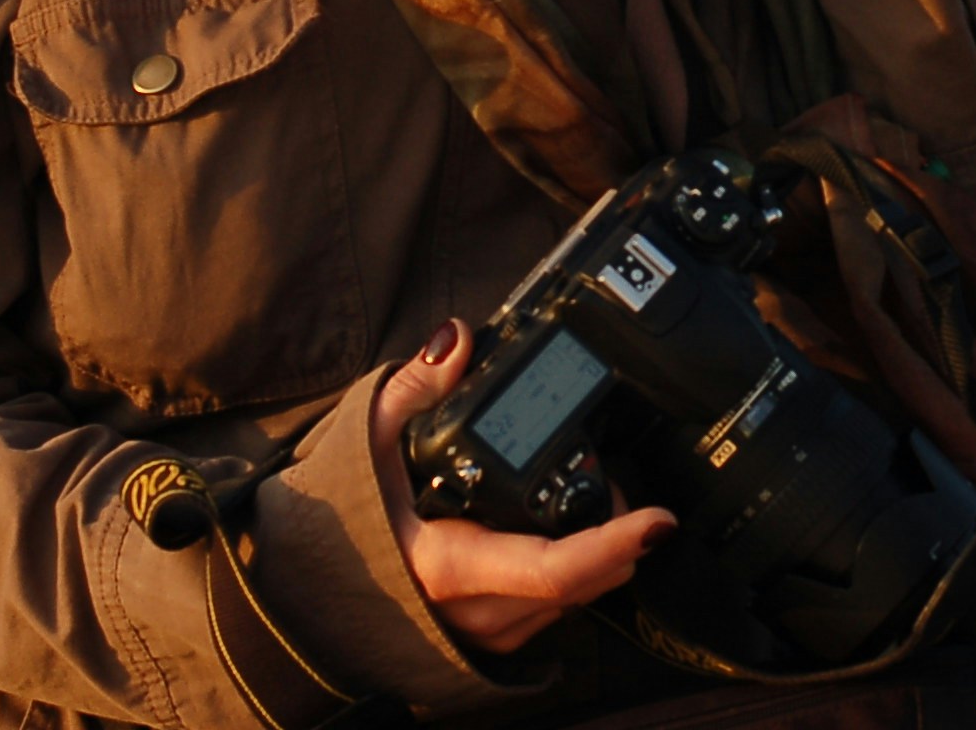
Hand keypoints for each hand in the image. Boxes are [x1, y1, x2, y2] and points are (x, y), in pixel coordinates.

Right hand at [370, 320, 675, 655]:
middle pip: (582, 584)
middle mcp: (475, 612)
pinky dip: (578, 571)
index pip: (552, 569)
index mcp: (449, 566)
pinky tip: (570, 530)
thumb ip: (415, 388)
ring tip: (594, 497)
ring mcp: (488, 631)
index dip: (614, 543)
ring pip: (576, 600)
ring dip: (602, 554)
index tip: (659, 519)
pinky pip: (557, 609)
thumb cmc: (346, 512)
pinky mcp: (498, 635)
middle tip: (621, 483)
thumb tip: (455, 341)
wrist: (316, 581)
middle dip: (620, 534)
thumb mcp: (370, 441)